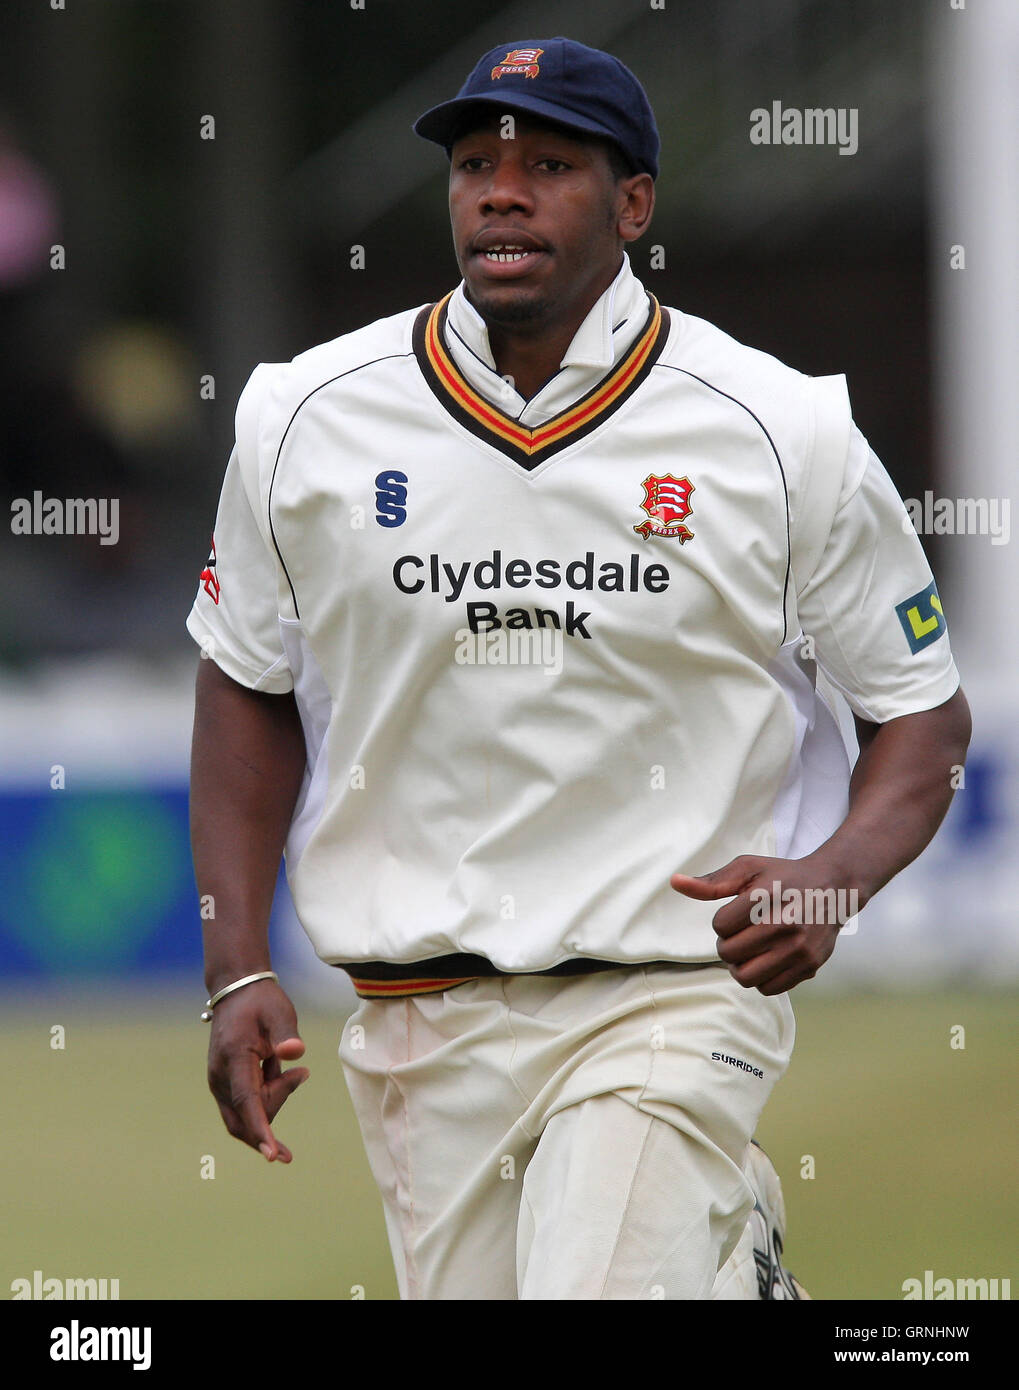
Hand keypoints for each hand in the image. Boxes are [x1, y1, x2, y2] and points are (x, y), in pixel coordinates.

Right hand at [206, 979, 308, 1161]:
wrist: (237, 991)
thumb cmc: (261, 1001)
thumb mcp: (280, 1011)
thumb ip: (287, 1033)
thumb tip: (296, 1054)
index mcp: (234, 1058)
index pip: (246, 1102)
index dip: (260, 1129)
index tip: (271, 1155)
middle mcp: (220, 1075)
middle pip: (245, 1118)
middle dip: (270, 1122)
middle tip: (298, 1076)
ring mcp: (219, 1082)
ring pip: (246, 1114)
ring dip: (272, 1098)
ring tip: (287, 1066)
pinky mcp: (224, 1084)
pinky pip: (245, 1105)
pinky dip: (265, 1097)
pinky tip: (277, 1071)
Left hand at [670, 853, 860, 995]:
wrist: (833, 887)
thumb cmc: (783, 876)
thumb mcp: (749, 868)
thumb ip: (712, 881)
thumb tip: (674, 882)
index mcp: (767, 896)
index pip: (721, 925)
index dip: (722, 921)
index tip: (736, 914)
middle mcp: (786, 923)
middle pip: (730, 953)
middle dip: (727, 945)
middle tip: (739, 935)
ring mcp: (800, 948)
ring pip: (747, 977)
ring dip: (739, 966)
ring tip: (748, 950)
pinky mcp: (810, 966)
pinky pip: (769, 988)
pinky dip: (760, 978)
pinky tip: (765, 960)